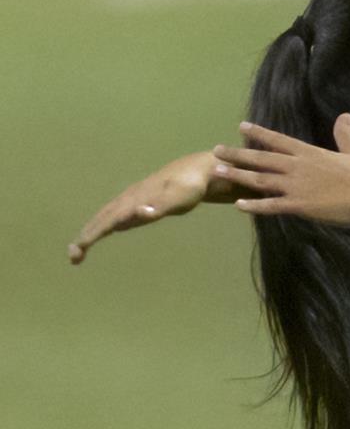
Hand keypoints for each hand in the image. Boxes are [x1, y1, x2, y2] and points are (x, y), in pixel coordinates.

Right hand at [67, 149, 227, 262]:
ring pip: (106, 217)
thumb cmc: (190, 186)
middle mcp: (129, 199)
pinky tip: (105, 231)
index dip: (92, 236)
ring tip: (80, 250)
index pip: (107, 221)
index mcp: (134, 200)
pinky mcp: (140, 202)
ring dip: (92, 232)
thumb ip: (161, 206)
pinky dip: (107, 226)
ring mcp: (133, 200)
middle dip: (86, 238)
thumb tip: (141, 212)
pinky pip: (117, 216)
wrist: (197, 170)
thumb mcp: (178, 198)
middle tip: (73, 258)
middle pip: (101, 220)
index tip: (77, 251)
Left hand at [213, 116, 349, 225]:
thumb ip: (344, 133)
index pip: (277, 140)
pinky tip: (238, 205)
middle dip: (237, 154)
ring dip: (237, 175)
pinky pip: (271, 205)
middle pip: (260, 158)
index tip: (241, 127)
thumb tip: (345, 115)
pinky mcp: (299, 205)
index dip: (258, 133)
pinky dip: (254, 206)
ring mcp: (295, 186)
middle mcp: (296, 166)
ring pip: (259, 179)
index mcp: (308, 153)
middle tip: (216, 151)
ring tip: (217, 172)